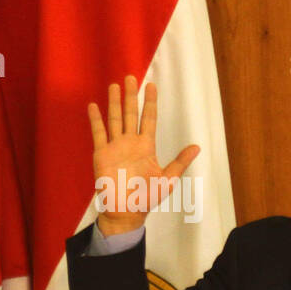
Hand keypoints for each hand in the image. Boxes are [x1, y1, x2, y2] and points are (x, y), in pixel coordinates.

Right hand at [88, 75, 199, 235]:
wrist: (125, 212)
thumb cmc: (146, 198)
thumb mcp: (167, 180)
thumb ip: (180, 162)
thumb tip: (197, 147)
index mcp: (146, 147)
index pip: (148, 118)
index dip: (150, 102)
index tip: (151, 85)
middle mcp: (130, 143)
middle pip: (130, 113)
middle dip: (130, 96)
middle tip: (131, 77)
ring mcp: (115, 147)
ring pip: (114, 119)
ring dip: (114, 102)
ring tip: (114, 85)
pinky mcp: (102, 154)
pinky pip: (99, 133)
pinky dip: (96, 119)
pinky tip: (93, 106)